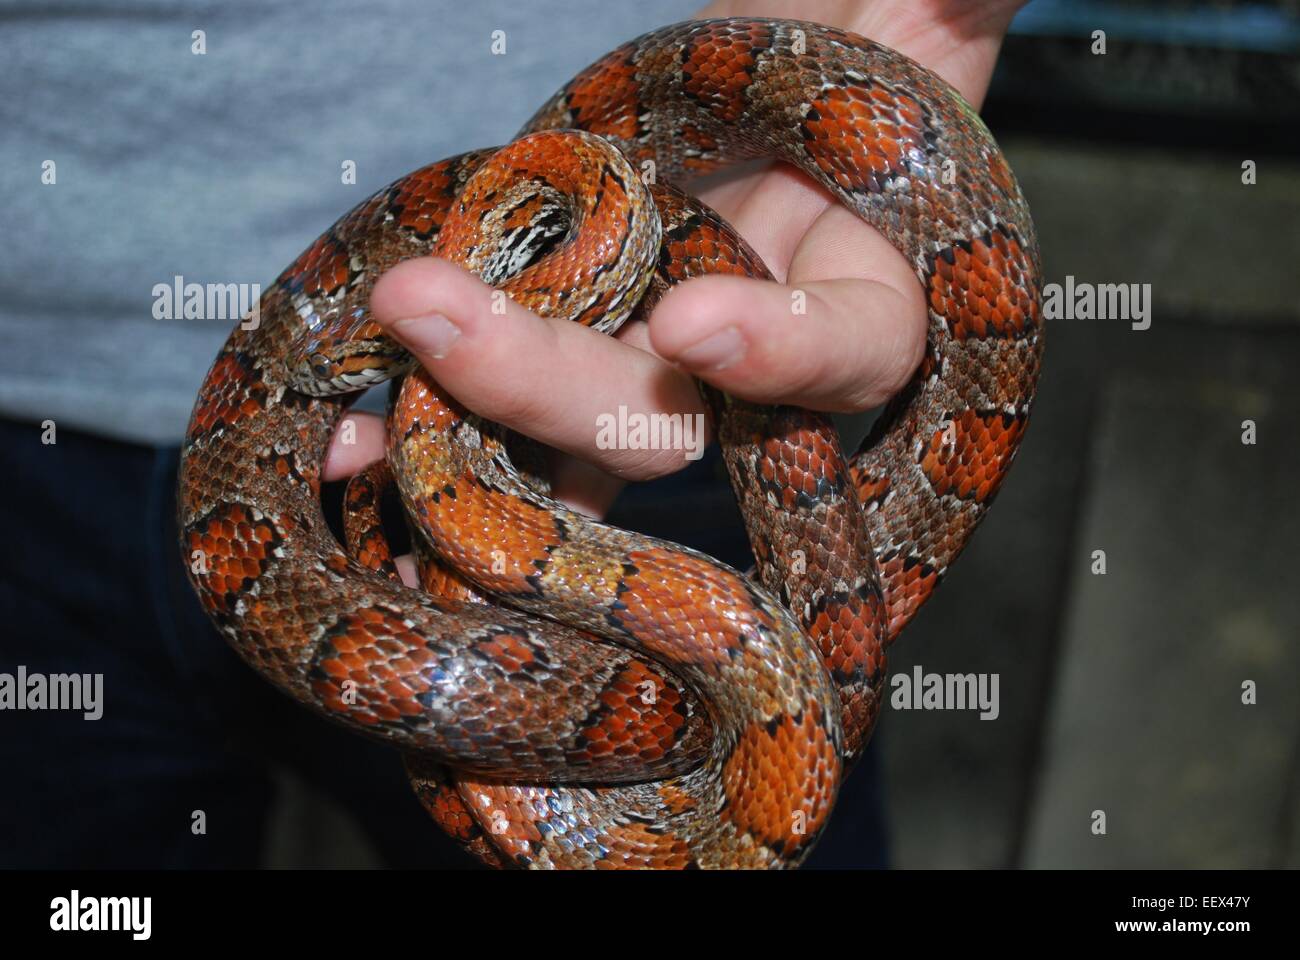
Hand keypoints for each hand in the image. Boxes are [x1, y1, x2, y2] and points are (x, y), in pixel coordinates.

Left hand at [325, 0, 1026, 534]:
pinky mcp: (560, 325)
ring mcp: (646, 354)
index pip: (854, 350)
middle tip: (446, 321)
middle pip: (668, 417)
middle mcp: (750, 359)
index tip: (698, 322)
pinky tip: (339, 428)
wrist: (782, 53)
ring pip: (565, 414)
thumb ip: (946, 3)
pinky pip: (497, 386)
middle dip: (556, 380)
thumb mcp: (918, 10)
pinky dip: (427, 400)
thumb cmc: (854, 31)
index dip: (783, 354)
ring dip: (469, 391)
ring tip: (388, 322)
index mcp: (872, 296)